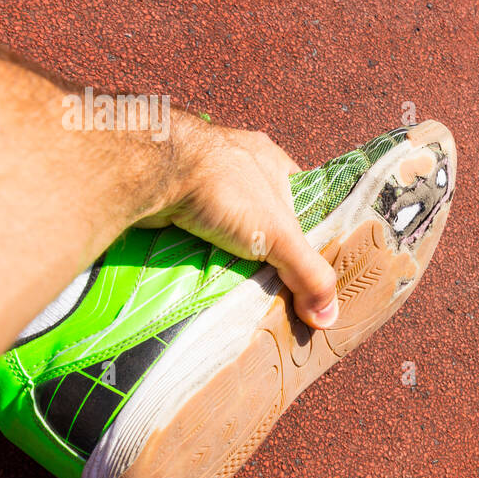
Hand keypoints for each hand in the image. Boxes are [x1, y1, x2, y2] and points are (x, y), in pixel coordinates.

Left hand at [136, 113, 339, 329]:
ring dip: (230, 254)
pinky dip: (200, 251)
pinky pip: (196, 230)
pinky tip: (204, 272)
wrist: (150, 172)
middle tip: (273, 286)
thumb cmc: (223, 188)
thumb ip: (308, 273)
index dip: (306, 237)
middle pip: (263, 218)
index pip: (303, 204)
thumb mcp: (279, 234)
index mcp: (273, 161)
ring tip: (239, 285)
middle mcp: (240, 166)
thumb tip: (328, 316)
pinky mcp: (173, 195)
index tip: (306, 270)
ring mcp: (204, 179)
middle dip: (266, 251)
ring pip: (228, 226)